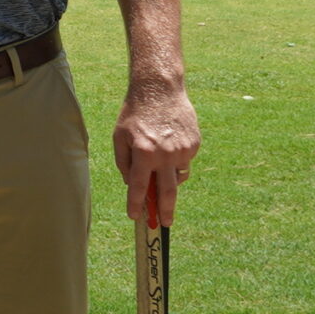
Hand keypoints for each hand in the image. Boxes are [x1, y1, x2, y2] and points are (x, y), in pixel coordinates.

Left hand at [115, 83, 200, 224]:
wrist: (160, 89)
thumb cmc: (135, 113)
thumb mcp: (120, 136)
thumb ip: (124, 162)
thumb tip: (132, 184)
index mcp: (143, 153)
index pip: (139, 187)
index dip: (137, 204)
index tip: (135, 218)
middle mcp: (165, 154)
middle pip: (167, 192)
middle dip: (165, 211)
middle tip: (165, 224)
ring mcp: (182, 150)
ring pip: (178, 177)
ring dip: (169, 179)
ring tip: (161, 163)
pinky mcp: (194, 145)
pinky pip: (184, 162)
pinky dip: (176, 161)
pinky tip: (169, 144)